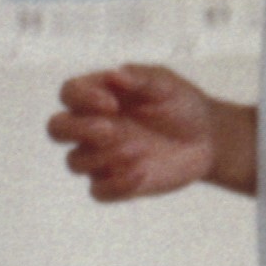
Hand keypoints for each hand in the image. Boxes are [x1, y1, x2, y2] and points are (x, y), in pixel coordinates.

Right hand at [46, 64, 225, 201]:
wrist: (208, 137)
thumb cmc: (181, 104)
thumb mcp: (166, 85)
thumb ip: (140, 79)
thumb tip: (114, 74)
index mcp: (97, 96)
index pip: (69, 93)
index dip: (82, 98)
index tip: (113, 105)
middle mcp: (92, 126)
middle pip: (57, 128)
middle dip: (77, 129)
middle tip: (111, 130)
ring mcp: (102, 157)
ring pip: (75, 162)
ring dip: (102, 157)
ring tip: (138, 150)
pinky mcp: (116, 183)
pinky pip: (98, 191)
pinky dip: (115, 185)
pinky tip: (141, 173)